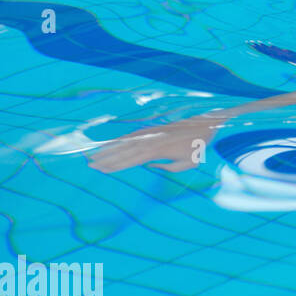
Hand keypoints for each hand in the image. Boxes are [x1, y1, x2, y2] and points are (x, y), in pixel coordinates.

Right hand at [88, 114, 224, 173]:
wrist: (204, 124)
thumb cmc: (198, 147)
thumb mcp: (188, 163)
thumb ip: (169, 168)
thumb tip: (151, 166)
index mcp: (159, 151)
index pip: (132, 161)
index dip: (116, 166)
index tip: (102, 170)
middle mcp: (152, 140)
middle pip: (125, 151)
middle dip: (107, 158)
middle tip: (90, 165)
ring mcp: (151, 133)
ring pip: (125, 142)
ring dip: (109, 148)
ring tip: (94, 155)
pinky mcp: (153, 128)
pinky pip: (133, 135)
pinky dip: (120, 139)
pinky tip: (110, 143)